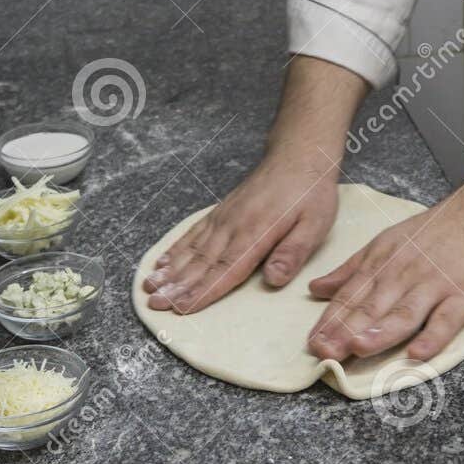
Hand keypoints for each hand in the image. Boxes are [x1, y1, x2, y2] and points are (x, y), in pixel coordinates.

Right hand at [143, 156, 339, 313]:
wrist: (298, 156)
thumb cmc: (310, 193)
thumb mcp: (315, 224)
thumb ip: (292, 253)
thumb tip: (273, 279)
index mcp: (257, 233)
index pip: (225, 270)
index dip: (202, 291)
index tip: (181, 308)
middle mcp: (233, 226)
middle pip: (201, 262)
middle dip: (176, 286)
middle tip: (155, 303)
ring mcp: (224, 218)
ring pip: (192, 249)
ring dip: (170, 269)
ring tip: (149, 286)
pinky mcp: (221, 212)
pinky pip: (193, 232)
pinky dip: (176, 248)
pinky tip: (163, 260)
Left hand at [306, 201, 463, 362]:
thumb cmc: (430, 234)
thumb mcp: (384, 244)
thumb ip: (351, 270)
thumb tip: (316, 289)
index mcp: (381, 264)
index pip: (350, 296)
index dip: (330, 320)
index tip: (312, 342)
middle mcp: (403, 276)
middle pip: (371, 307)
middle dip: (345, 331)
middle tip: (325, 352)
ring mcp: (434, 286)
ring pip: (404, 313)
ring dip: (381, 332)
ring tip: (359, 348)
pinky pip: (446, 320)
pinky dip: (432, 337)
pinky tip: (418, 354)